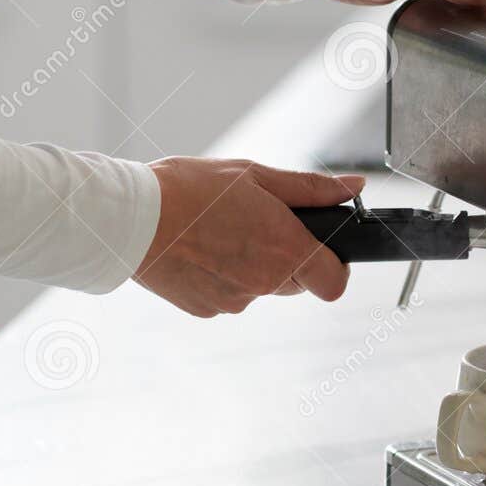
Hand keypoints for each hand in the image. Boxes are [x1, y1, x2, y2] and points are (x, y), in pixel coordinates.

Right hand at [133, 157, 365, 316]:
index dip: (334, 266)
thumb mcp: (254, 176)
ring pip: (259, 287)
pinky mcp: (206, 310)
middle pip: (296, 281)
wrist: (131, 219)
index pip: (335, 282)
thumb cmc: (190, 190)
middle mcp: (265, 283)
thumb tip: (355, 188)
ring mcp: (234, 301)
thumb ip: (310, 189)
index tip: (322, 249)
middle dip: (286, 256)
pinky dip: (220, 276)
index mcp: (285, 249)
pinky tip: (198, 249)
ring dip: (249, 264)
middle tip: (253, 223)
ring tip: (217, 231)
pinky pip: (228, 295)